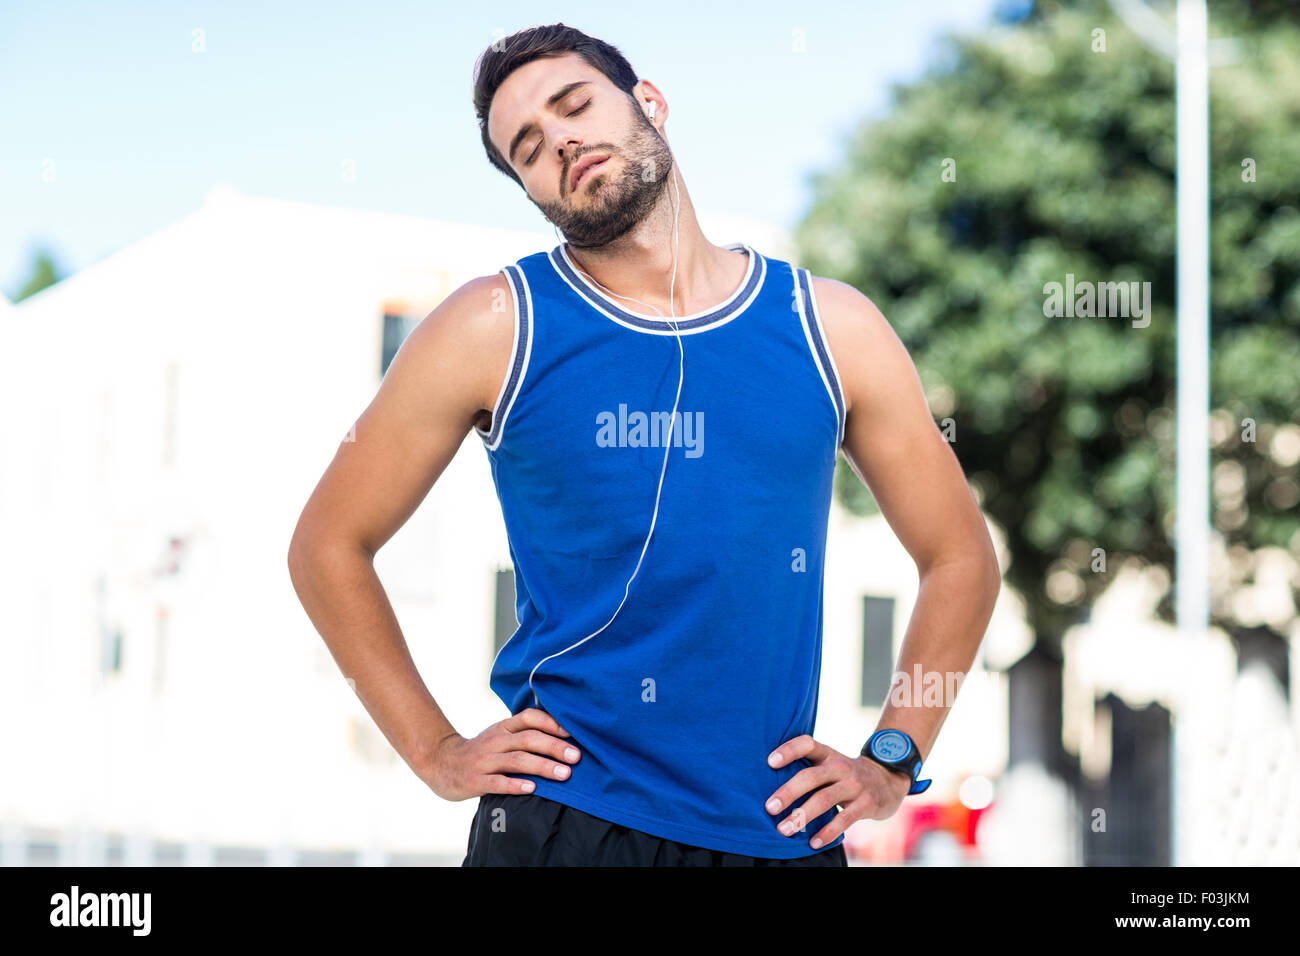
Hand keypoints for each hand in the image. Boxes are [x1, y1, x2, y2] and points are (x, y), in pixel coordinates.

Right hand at [423, 708, 580, 801]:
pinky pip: (497, 782)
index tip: (573, 732)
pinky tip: (533, 788)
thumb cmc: (482, 751)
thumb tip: (564, 735)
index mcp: (503, 727)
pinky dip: (515, 784)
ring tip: (564, 774)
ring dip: (542, 766)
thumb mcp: (500, 736)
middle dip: (555, 747)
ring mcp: (484, 760)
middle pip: (528, 739)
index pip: (529, 717)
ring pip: (516, 760)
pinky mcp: (474, 780)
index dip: (551, 723)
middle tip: (577, 757)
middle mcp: (495, 740)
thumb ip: (524, 734)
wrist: (440, 762)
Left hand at [764, 735, 911, 848]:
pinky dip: (827, 832)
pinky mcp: (866, 804)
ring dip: (802, 815)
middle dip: (788, 792)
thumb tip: (767, 785)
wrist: (888, 779)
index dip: (789, 750)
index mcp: (828, 754)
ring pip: (825, 799)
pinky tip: (812, 842)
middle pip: (811, 776)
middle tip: (769, 807)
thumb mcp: (830, 764)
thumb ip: (808, 769)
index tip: (770, 762)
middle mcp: (840, 766)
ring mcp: (855, 785)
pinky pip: (844, 819)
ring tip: (784, 829)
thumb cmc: (845, 774)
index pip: (807, 744)